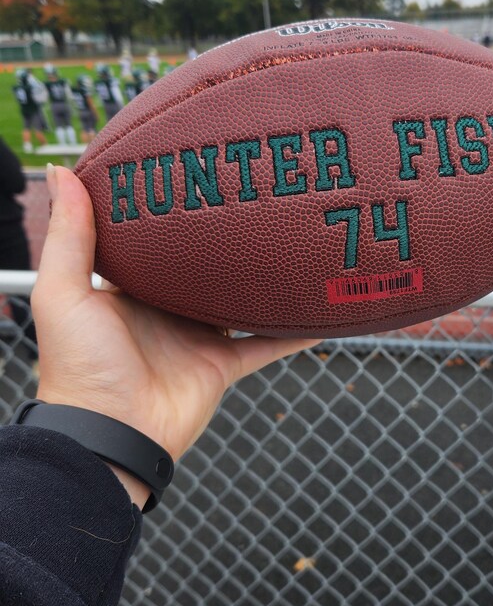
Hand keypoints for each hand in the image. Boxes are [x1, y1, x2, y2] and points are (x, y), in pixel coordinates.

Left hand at [32, 165, 317, 506]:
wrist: (111, 433)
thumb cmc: (80, 367)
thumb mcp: (64, 294)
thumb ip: (69, 237)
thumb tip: (62, 172)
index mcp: (132, 292)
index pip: (159, 247)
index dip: (177, 219)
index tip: (200, 186)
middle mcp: (168, 312)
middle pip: (205, 273)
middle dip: (228, 247)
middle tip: (255, 208)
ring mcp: (199, 339)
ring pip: (240, 304)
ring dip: (264, 284)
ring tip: (291, 249)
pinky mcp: (224, 365)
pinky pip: (267, 344)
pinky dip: (293, 332)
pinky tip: (316, 311)